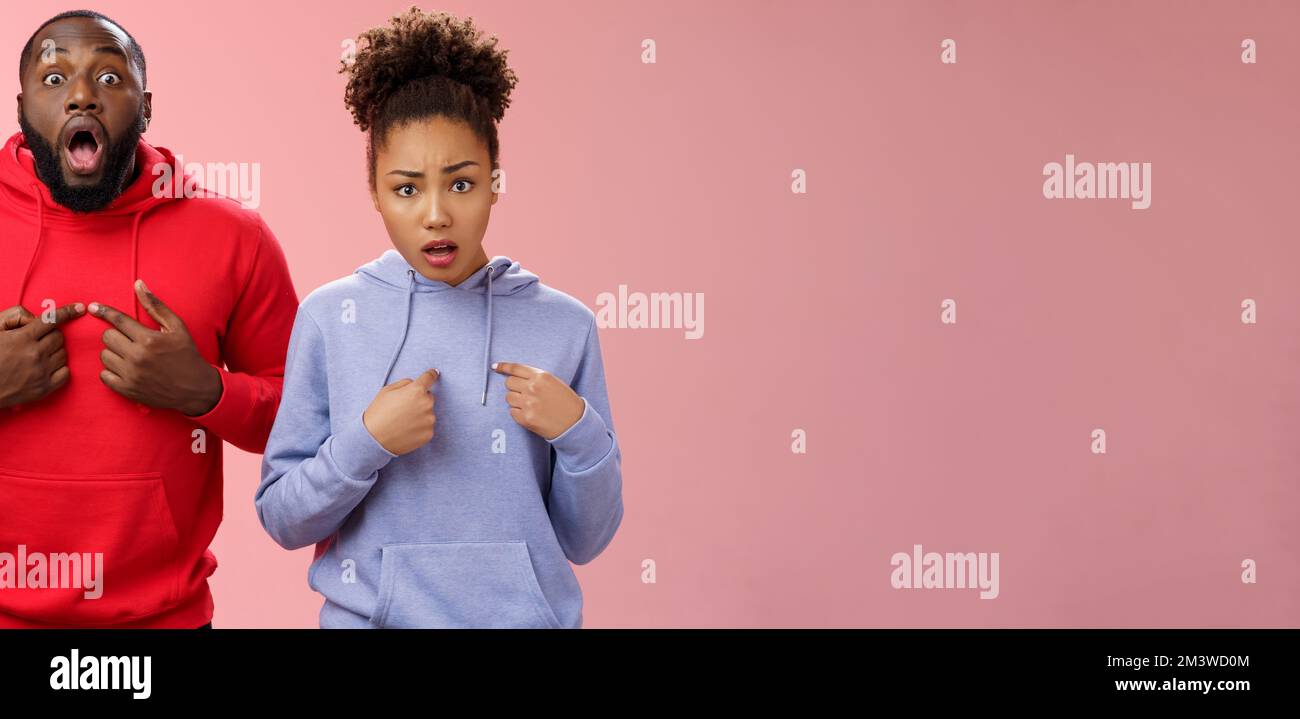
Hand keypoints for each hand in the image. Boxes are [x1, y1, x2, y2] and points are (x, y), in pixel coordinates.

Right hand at [0, 303, 83, 407]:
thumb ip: (14, 316)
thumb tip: (35, 319)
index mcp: (22, 338)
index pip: (51, 320)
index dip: (67, 312)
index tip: (80, 308)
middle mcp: (34, 355)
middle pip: (59, 337)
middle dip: (51, 335)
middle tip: (37, 340)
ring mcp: (40, 373)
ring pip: (63, 354)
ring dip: (55, 351)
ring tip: (37, 354)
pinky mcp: (43, 389)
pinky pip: (66, 373)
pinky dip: (59, 368)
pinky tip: (47, 367)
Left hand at [88, 280, 220, 415]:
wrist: (195, 389)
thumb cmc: (187, 355)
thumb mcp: (177, 328)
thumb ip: (155, 306)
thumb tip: (138, 284)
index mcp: (149, 339)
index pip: (118, 320)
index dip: (104, 311)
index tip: (93, 307)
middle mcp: (137, 357)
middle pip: (107, 337)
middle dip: (116, 335)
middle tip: (130, 340)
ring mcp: (131, 375)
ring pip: (104, 356)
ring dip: (114, 353)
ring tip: (129, 355)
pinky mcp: (127, 390)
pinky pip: (104, 375)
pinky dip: (111, 371)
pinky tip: (125, 369)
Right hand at [363, 368, 438, 454]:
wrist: (374, 439)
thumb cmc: (378, 413)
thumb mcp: (387, 390)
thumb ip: (405, 383)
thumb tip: (415, 383)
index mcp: (416, 390)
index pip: (429, 378)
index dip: (431, 374)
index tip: (434, 373)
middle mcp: (426, 404)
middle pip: (428, 397)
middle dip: (419, 400)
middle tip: (403, 408)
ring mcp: (429, 420)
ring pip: (428, 413)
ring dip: (420, 415)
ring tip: (403, 421)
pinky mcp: (429, 433)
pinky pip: (427, 427)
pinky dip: (419, 428)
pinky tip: (406, 430)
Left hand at [492, 362, 583, 439]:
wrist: (574, 423)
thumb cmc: (565, 401)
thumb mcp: (554, 382)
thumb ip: (535, 377)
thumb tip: (512, 374)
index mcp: (541, 376)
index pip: (516, 368)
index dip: (503, 366)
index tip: (495, 367)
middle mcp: (533, 388)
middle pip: (509, 383)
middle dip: (513, 387)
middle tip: (524, 393)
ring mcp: (528, 404)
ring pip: (508, 397)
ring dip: (515, 400)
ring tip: (529, 404)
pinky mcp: (525, 418)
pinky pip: (512, 412)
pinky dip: (518, 412)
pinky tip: (530, 413)